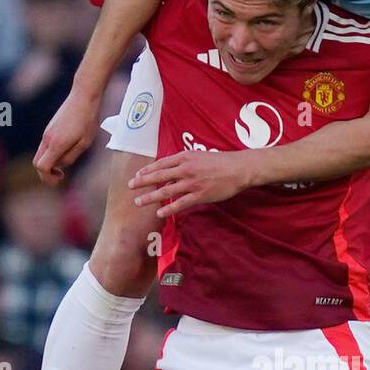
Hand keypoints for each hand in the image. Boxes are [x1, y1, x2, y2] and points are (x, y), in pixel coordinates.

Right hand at [33, 87, 100, 184]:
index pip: (41, 167)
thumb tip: (60, 166)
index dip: (48, 178)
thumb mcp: (84, 143)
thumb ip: (70, 157)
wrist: (83, 96)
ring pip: (41, 154)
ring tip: (66, 162)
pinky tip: (66, 150)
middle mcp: (47, 138)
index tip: (61, 178)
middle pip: (37, 163)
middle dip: (46, 173)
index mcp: (56, 144)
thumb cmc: (87, 120)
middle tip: (61, 175)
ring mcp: (46, 132)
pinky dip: (52, 153)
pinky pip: (46, 146)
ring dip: (50, 163)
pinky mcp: (49, 128)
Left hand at [131, 150, 256, 216]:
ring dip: (150, 197)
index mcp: (185, 157)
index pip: (161, 164)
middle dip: (142, 182)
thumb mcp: (199, 156)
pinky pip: (181, 203)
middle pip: (159, 176)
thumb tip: (171, 172)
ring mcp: (192, 183)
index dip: (147, 170)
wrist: (238, 169)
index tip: (137, 175)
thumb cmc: (220, 162)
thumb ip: (184, 163)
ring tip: (138, 202)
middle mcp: (185, 169)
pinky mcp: (200, 195)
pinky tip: (159, 213)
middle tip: (130, 186)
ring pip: (166, 190)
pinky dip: (169, 208)